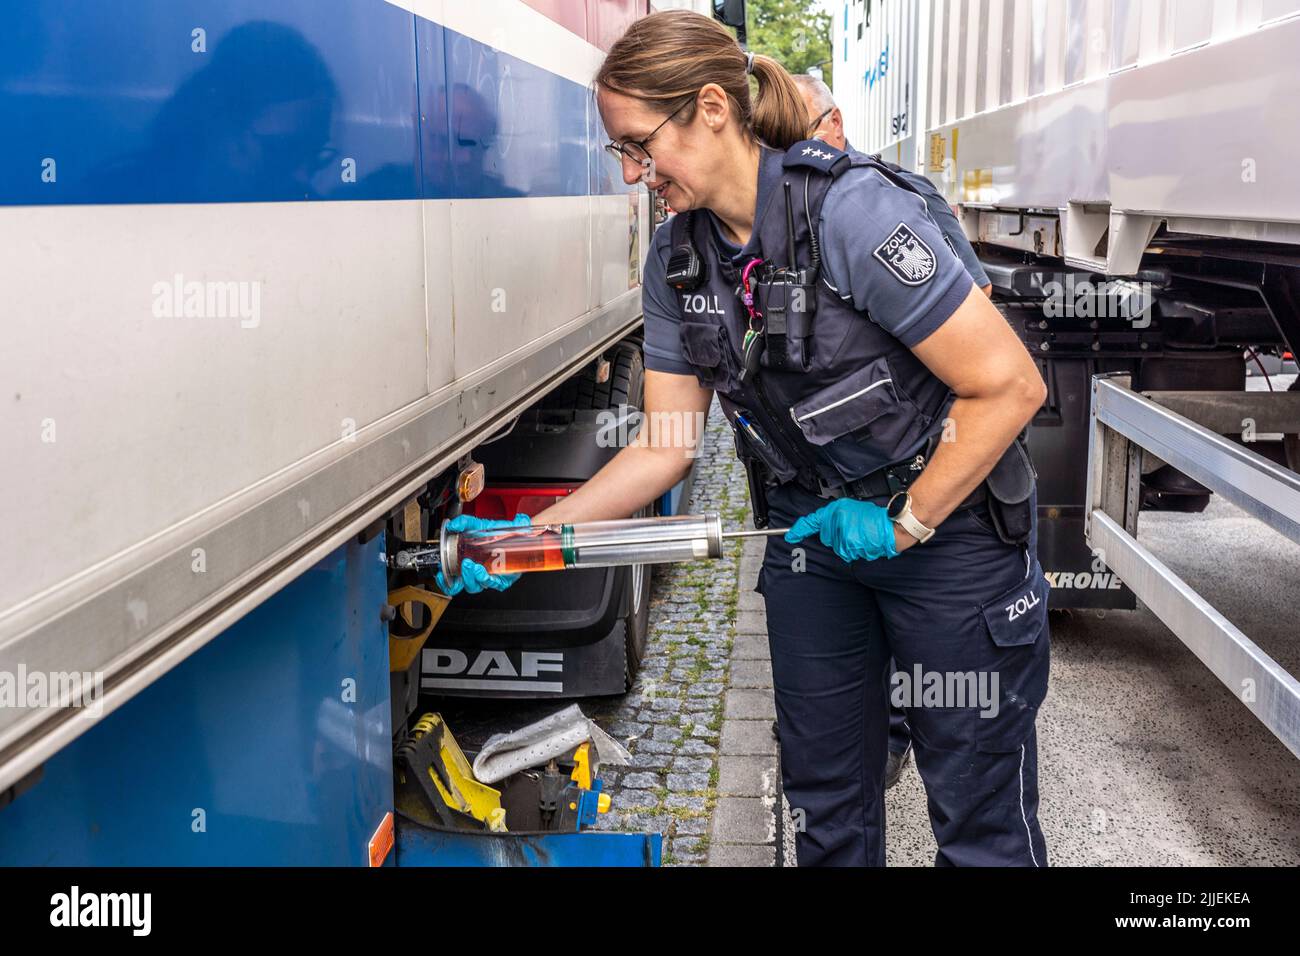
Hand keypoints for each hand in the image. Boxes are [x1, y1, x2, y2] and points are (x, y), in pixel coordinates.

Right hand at [435, 512, 530, 595]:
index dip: (445, 581)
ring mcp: (489, 578)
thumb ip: (464, 523)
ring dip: (472, 577)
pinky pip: (492, 584)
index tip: (441, 575)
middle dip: (462, 577)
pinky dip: (485, 578)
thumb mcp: (478, 524)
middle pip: (464, 585)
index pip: (453, 580)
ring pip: (476, 586)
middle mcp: (477, 573)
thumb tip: (453, 525)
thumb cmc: (496, 533)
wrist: (516, 532)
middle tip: (465, 565)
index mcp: (467, 564)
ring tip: (473, 566)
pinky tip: (482, 570)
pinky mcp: (502, 580)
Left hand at [784, 498, 899, 562]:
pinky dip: (853, 550)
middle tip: (853, 528)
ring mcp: (843, 537)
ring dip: (847, 543)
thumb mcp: (849, 508)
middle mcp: (837, 524)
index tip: (791, 536)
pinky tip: (863, 541)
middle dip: (836, 535)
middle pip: (826, 538)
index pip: (812, 521)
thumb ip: (834, 516)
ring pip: (837, 547)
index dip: (799, 530)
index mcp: (835, 511)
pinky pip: (846, 553)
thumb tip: (823, 526)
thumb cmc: (873, 517)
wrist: (891, 526)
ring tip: (860, 534)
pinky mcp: (850, 548)